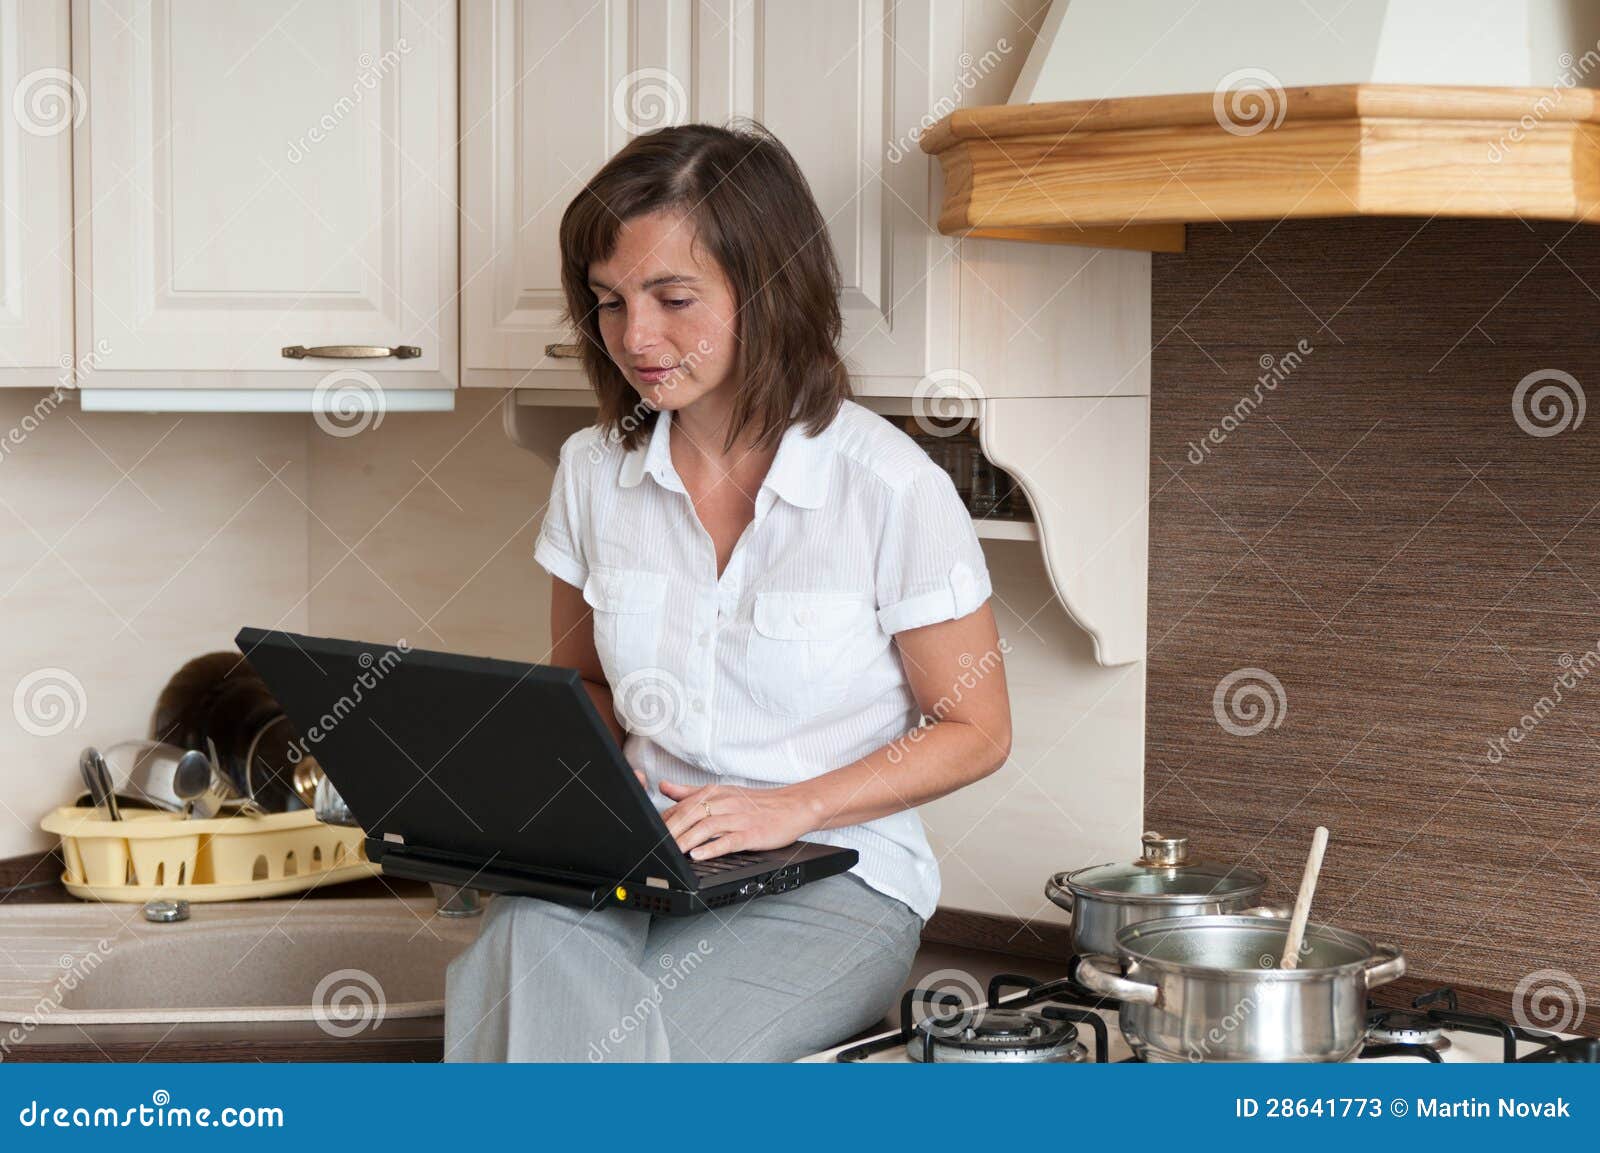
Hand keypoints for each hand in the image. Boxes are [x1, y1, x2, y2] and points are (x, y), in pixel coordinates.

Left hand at [658, 779, 814, 860]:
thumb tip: (664, 787)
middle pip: (691, 814)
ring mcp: (739, 818)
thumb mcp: (723, 792)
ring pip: (707, 827)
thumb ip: (691, 792)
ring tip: (671, 852)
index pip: (683, 805)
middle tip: (654, 844)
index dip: (664, 819)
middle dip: (671, 830)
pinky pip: (729, 840)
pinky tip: (698, 856)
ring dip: (687, 840)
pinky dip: (712, 848)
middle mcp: (725, 803)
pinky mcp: (752, 833)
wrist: (794, 806)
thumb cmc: (759, 803)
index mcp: (716, 793)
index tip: (649, 832)